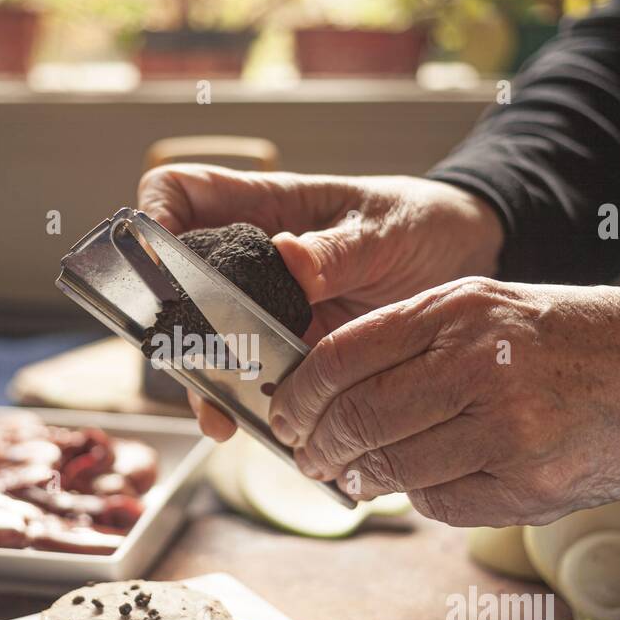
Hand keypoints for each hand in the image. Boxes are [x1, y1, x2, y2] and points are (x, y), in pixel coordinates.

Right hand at [138, 164, 504, 438]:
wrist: (465, 261)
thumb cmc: (417, 223)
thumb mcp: (382, 229)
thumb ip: (334, 249)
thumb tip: (290, 260)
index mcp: (264, 207)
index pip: (180, 194)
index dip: (154, 217)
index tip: (156, 256)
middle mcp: (252, 258)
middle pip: (179, 282)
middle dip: (169, 324)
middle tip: (184, 359)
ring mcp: (267, 305)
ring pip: (208, 340)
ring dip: (205, 378)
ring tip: (220, 415)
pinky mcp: (290, 347)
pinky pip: (253, 375)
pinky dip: (248, 403)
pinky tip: (256, 426)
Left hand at [269, 278, 619, 526]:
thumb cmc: (560, 340)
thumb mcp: (483, 309)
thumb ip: (407, 341)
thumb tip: (324, 391)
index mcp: (458, 313)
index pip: (344, 357)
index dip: (301, 395)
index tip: (287, 414)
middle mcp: (480, 368)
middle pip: (359, 419)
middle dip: (319, 446)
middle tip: (309, 455)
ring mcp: (506, 432)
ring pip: (392, 468)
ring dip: (361, 478)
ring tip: (355, 474)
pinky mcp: (527, 487)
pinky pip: (440, 503)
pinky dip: (422, 495)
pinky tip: (428, 478)